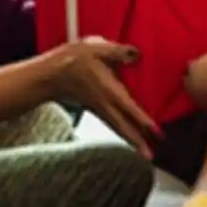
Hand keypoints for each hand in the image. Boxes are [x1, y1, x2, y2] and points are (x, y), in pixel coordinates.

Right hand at [47, 37, 157, 157]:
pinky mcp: (93, 109)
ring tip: (142, 151)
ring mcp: (98, 109)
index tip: (157, 133)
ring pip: (116, 128)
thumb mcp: (97, 48)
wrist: (49, 75)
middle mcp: (104, 104)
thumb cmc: (72, 60)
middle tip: (149, 157)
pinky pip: (111, 123)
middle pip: (123, 127)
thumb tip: (138, 54)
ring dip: (129, 140)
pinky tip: (127, 132)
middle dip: (136, 142)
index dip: (143, 120)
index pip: (129, 108)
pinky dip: (121, 131)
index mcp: (108, 90)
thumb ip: (119, 52)